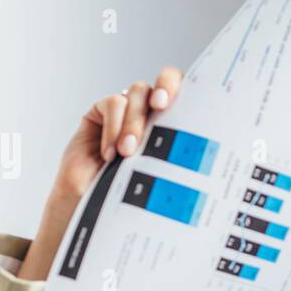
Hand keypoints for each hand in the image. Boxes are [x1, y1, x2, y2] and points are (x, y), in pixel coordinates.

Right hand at [18, 66, 182, 280]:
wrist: (87, 208)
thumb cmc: (126, 198)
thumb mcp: (159, 176)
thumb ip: (175, 156)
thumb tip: (204, 148)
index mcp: (173, 128)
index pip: (187, 95)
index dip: (188, 89)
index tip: (186, 102)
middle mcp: (150, 115)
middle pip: (164, 81)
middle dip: (165, 87)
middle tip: (162, 105)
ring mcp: (125, 111)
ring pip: (138, 92)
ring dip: (134, 121)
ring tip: (128, 153)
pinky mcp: (99, 113)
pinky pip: (112, 103)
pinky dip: (113, 127)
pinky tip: (110, 154)